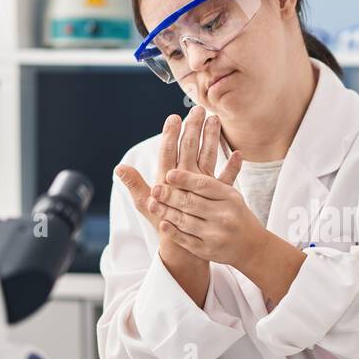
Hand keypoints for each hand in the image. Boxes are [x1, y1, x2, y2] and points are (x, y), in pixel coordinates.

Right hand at [115, 106, 240, 239]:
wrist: (184, 248)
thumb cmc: (163, 222)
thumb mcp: (145, 204)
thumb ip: (135, 184)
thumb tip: (119, 167)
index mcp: (167, 182)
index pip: (168, 153)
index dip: (170, 135)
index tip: (173, 117)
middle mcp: (185, 183)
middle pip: (189, 150)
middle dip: (193, 128)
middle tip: (197, 109)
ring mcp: (202, 189)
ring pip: (208, 158)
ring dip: (212, 138)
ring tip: (215, 119)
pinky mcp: (217, 197)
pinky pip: (228, 180)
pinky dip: (234, 167)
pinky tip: (239, 153)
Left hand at [150, 168, 265, 268]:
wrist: (252, 246)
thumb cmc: (236, 215)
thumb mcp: (231, 195)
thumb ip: (212, 182)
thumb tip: (195, 160)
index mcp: (229, 197)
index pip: (203, 185)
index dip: (185, 179)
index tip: (169, 174)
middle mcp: (224, 215)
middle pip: (191, 202)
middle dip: (170, 195)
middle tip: (155, 189)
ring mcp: (216, 234)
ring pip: (185, 221)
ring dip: (166, 212)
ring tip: (153, 204)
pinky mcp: (208, 250)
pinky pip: (186, 240)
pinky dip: (173, 232)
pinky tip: (163, 224)